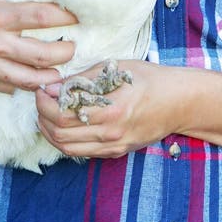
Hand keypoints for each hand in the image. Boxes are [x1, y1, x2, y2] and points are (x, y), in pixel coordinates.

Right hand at [0, 0, 76, 92]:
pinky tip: (40, 79)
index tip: (79, 15)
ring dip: (53, 75)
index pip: (42, 18)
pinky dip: (29, 86)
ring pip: (31, 80)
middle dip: (66, 52)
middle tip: (75, 45)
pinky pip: (12, 88)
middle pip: (43, 55)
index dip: (66, 17)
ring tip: (64, 67)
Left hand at [35, 59, 182, 158]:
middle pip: (61, 135)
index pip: (63, 114)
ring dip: (50, 132)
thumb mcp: (117, 69)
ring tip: (48, 114)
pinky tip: (65, 125)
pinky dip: (66, 140)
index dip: (45, 102)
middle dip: (43, 117)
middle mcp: (111, 132)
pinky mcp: (116, 152)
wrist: (179, 103)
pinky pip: (82, 152)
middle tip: (41, 100)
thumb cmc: (151, 79)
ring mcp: (114, 146)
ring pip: (67, 148)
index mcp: (111, 109)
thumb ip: (84, 79)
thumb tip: (54, 86)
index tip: (43, 88)